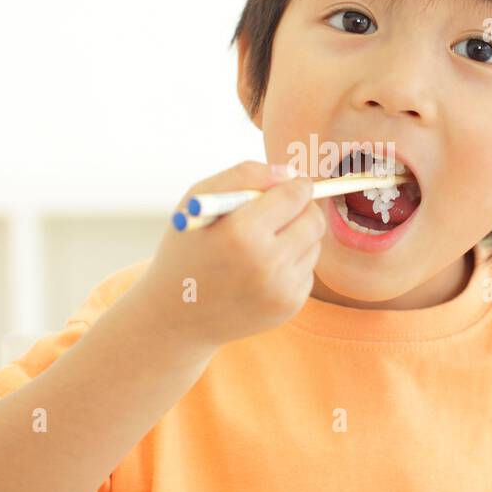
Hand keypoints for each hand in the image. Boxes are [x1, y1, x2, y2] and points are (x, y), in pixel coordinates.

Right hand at [133, 160, 325, 361]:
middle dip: (303, 209)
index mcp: (241, 233)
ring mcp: (281, 289)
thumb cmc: (186, 250)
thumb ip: (244, 176)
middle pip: (313, 220)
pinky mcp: (289, 306)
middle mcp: (267, 263)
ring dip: (296, 237)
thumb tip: (290, 174)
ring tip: (262, 245)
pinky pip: (307, 270)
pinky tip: (261, 272)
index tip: (292, 185)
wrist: (177, 317)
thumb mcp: (199, 201)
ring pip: (314, 245)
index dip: (296, 185)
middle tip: (285, 209)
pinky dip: (291, 264)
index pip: (294, 195)